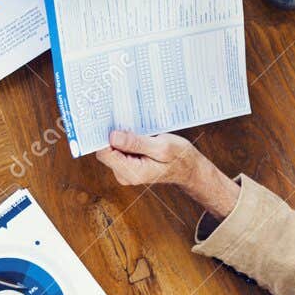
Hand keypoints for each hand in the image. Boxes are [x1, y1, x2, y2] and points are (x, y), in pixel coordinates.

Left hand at [95, 130, 240, 217]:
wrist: (190, 169)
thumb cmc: (180, 157)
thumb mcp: (162, 146)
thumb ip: (136, 143)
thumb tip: (112, 136)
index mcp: (132, 172)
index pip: (105, 154)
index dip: (104, 137)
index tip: (108, 121)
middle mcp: (124, 174)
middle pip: (106, 152)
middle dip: (112, 136)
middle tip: (122, 120)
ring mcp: (125, 171)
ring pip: (112, 150)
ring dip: (120, 137)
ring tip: (133, 127)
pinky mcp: (128, 166)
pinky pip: (120, 151)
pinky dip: (125, 141)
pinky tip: (135, 134)